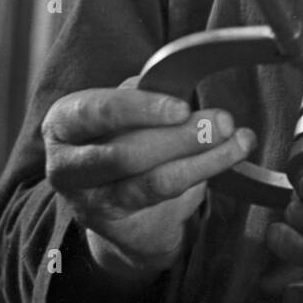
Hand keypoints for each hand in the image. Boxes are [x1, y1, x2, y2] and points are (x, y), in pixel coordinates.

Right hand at [43, 75, 255, 284]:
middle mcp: (64, 164)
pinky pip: (162, 198)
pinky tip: (228, 157)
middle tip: (223, 121)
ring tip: (237, 139)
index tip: (182, 107)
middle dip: (179, 137)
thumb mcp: (126, 109)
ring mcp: (86, 200)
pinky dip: (200, 173)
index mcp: (65, 120)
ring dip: (200, 158)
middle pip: (123, 152)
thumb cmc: (124, 137)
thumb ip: (143, 93)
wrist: (119, 204)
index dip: (139, 108)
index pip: (96, 111)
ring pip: (148, 180)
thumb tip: (175, 80)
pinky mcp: (114, 223)